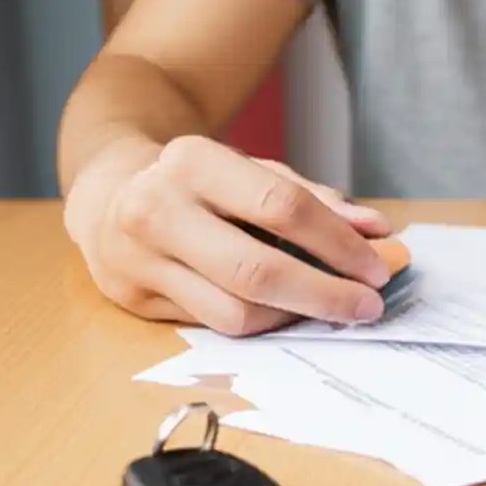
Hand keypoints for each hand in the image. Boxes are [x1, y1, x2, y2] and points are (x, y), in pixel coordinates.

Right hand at [63, 135, 392, 334]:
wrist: (108, 193)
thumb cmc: (198, 184)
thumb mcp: (253, 173)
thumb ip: (316, 200)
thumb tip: (377, 231)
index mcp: (193, 161)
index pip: (281, 207)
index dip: (338, 243)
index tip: (377, 267)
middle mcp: (157, 208)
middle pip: (258, 270)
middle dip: (325, 294)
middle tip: (368, 306)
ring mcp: (138, 258)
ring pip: (236, 311)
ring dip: (296, 316)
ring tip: (329, 308)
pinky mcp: (131, 298)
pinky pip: (216, 325)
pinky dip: (262, 322)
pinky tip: (285, 312)